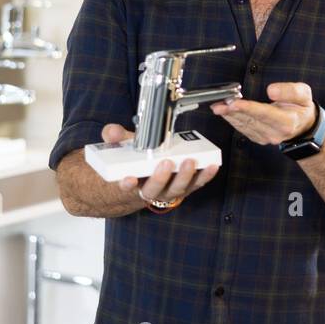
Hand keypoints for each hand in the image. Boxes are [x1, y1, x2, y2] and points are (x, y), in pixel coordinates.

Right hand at [101, 123, 219, 202]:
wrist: (140, 180)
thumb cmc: (131, 163)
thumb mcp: (117, 148)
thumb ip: (113, 138)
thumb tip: (112, 132)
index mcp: (129, 182)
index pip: (124, 187)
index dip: (125, 185)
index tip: (128, 179)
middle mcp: (148, 191)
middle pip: (154, 190)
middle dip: (160, 178)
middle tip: (165, 163)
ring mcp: (167, 191)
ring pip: (176, 189)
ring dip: (184, 177)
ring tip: (190, 162)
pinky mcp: (183, 188)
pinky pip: (194, 185)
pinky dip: (204, 177)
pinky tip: (212, 166)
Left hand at [210, 82, 317, 145]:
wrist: (304, 127)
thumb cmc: (302, 108)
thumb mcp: (304, 94)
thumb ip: (290, 91)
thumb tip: (271, 90)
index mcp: (287, 122)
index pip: (264, 114)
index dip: (247, 108)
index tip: (234, 103)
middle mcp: (275, 133)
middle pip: (250, 120)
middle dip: (232, 111)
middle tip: (219, 103)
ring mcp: (266, 138)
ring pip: (244, 126)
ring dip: (229, 115)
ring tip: (218, 106)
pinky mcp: (259, 138)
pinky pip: (243, 129)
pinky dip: (233, 120)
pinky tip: (225, 112)